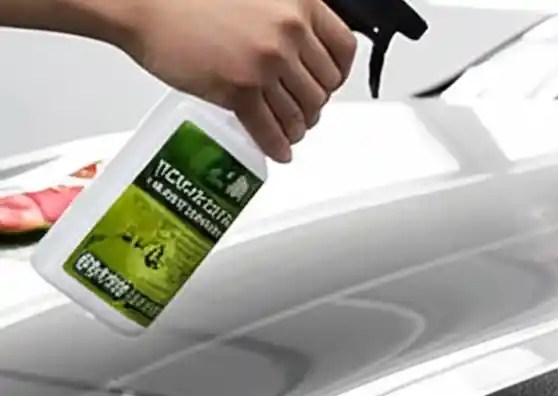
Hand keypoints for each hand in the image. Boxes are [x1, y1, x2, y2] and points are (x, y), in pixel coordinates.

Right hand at [124, 0, 357, 162]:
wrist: (144, 4)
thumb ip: (283, 16)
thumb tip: (302, 48)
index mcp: (299, 4)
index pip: (343, 49)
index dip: (338, 73)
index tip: (330, 83)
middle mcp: (288, 33)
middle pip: (323, 87)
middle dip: (314, 104)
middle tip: (304, 111)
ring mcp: (265, 63)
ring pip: (299, 112)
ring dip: (297, 128)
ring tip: (291, 132)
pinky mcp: (239, 89)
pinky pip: (269, 128)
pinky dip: (277, 145)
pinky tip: (279, 150)